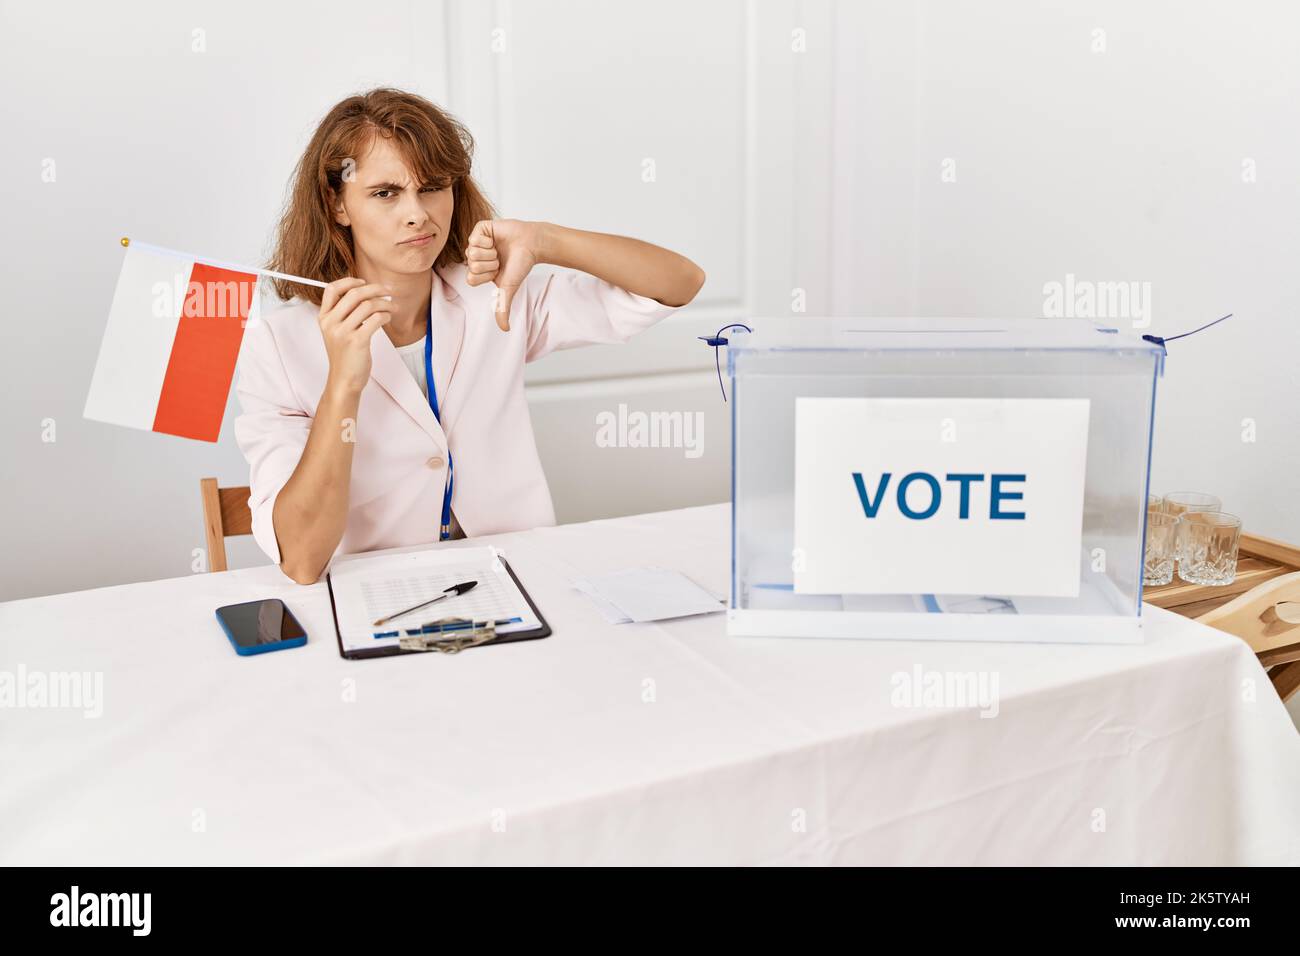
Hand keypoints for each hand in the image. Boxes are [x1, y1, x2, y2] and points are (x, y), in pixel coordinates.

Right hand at [317, 277, 392, 394]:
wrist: (344, 380)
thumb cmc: (345, 355)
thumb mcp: (336, 331)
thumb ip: (344, 313)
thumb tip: (366, 291)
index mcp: (324, 317)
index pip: (332, 289)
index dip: (349, 281)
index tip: (364, 282)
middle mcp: (330, 323)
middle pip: (354, 293)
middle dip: (375, 289)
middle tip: (388, 291)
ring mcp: (342, 332)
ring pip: (368, 305)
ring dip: (385, 303)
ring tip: (392, 307)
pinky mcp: (357, 341)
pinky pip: (376, 319)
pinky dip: (385, 315)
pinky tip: (388, 318)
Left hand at [465, 219, 543, 330]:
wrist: (531, 245)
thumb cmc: (521, 265)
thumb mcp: (509, 289)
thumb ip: (502, 308)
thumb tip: (505, 330)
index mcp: (480, 271)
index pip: (470, 278)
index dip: (485, 275)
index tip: (498, 271)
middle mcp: (476, 257)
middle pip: (470, 264)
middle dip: (489, 264)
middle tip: (500, 259)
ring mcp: (477, 242)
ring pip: (471, 251)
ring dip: (489, 252)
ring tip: (499, 249)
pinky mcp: (481, 229)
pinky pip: (474, 237)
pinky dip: (488, 240)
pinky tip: (496, 239)